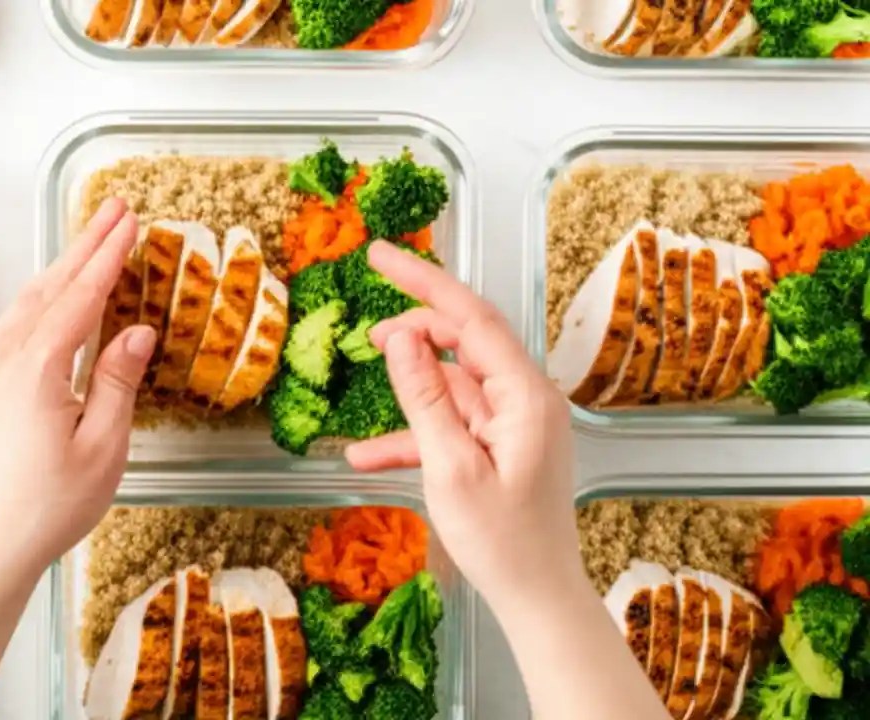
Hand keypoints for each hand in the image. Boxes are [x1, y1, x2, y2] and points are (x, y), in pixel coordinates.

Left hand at [0, 198, 155, 586]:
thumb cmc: (48, 506)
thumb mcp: (102, 447)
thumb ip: (117, 382)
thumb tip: (137, 332)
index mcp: (40, 368)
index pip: (82, 297)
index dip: (108, 256)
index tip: (129, 221)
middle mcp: (11, 361)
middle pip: (52, 288)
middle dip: (84, 246)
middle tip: (113, 210)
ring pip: (30, 303)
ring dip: (62, 268)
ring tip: (88, 243)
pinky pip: (17, 324)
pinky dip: (41, 297)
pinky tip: (48, 301)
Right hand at [345, 241, 581, 611]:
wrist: (538, 599)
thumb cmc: (502, 542)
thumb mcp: (450, 466)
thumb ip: (424, 396)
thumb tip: (401, 335)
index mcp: (524, 394)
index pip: (469, 316)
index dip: (422, 280)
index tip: (379, 255)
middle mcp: (525, 397)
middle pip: (463, 341)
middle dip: (412, 332)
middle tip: (365, 333)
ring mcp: (515, 422)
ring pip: (452, 385)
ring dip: (407, 391)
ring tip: (362, 382)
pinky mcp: (503, 445)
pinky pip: (454, 423)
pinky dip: (415, 433)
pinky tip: (368, 456)